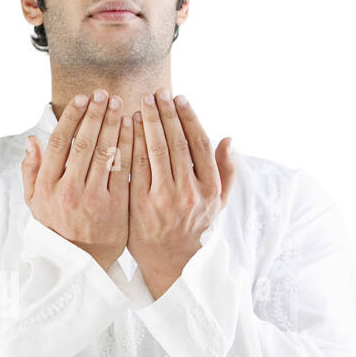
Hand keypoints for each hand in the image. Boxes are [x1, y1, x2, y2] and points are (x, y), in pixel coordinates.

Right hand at [21, 88, 130, 270]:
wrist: (82, 264)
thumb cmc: (57, 229)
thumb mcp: (34, 204)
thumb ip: (31, 172)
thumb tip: (32, 140)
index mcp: (47, 188)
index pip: (59, 143)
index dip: (72, 117)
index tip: (82, 99)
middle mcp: (69, 192)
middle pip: (84, 143)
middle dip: (96, 114)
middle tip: (105, 94)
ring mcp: (94, 200)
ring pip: (106, 152)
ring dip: (114, 124)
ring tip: (120, 104)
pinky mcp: (117, 207)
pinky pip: (125, 169)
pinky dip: (130, 145)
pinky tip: (133, 129)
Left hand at [128, 87, 236, 298]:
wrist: (170, 264)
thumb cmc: (194, 228)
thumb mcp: (219, 204)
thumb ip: (226, 171)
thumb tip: (228, 138)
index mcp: (210, 189)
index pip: (199, 144)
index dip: (189, 118)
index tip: (180, 98)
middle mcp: (188, 193)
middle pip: (176, 143)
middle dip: (165, 114)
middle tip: (157, 93)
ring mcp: (163, 200)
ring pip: (154, 152)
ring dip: (147, 124)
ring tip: (141, 104)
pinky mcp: (139, 206)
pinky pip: (134, 168)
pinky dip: (130, 145)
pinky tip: (126, 128)